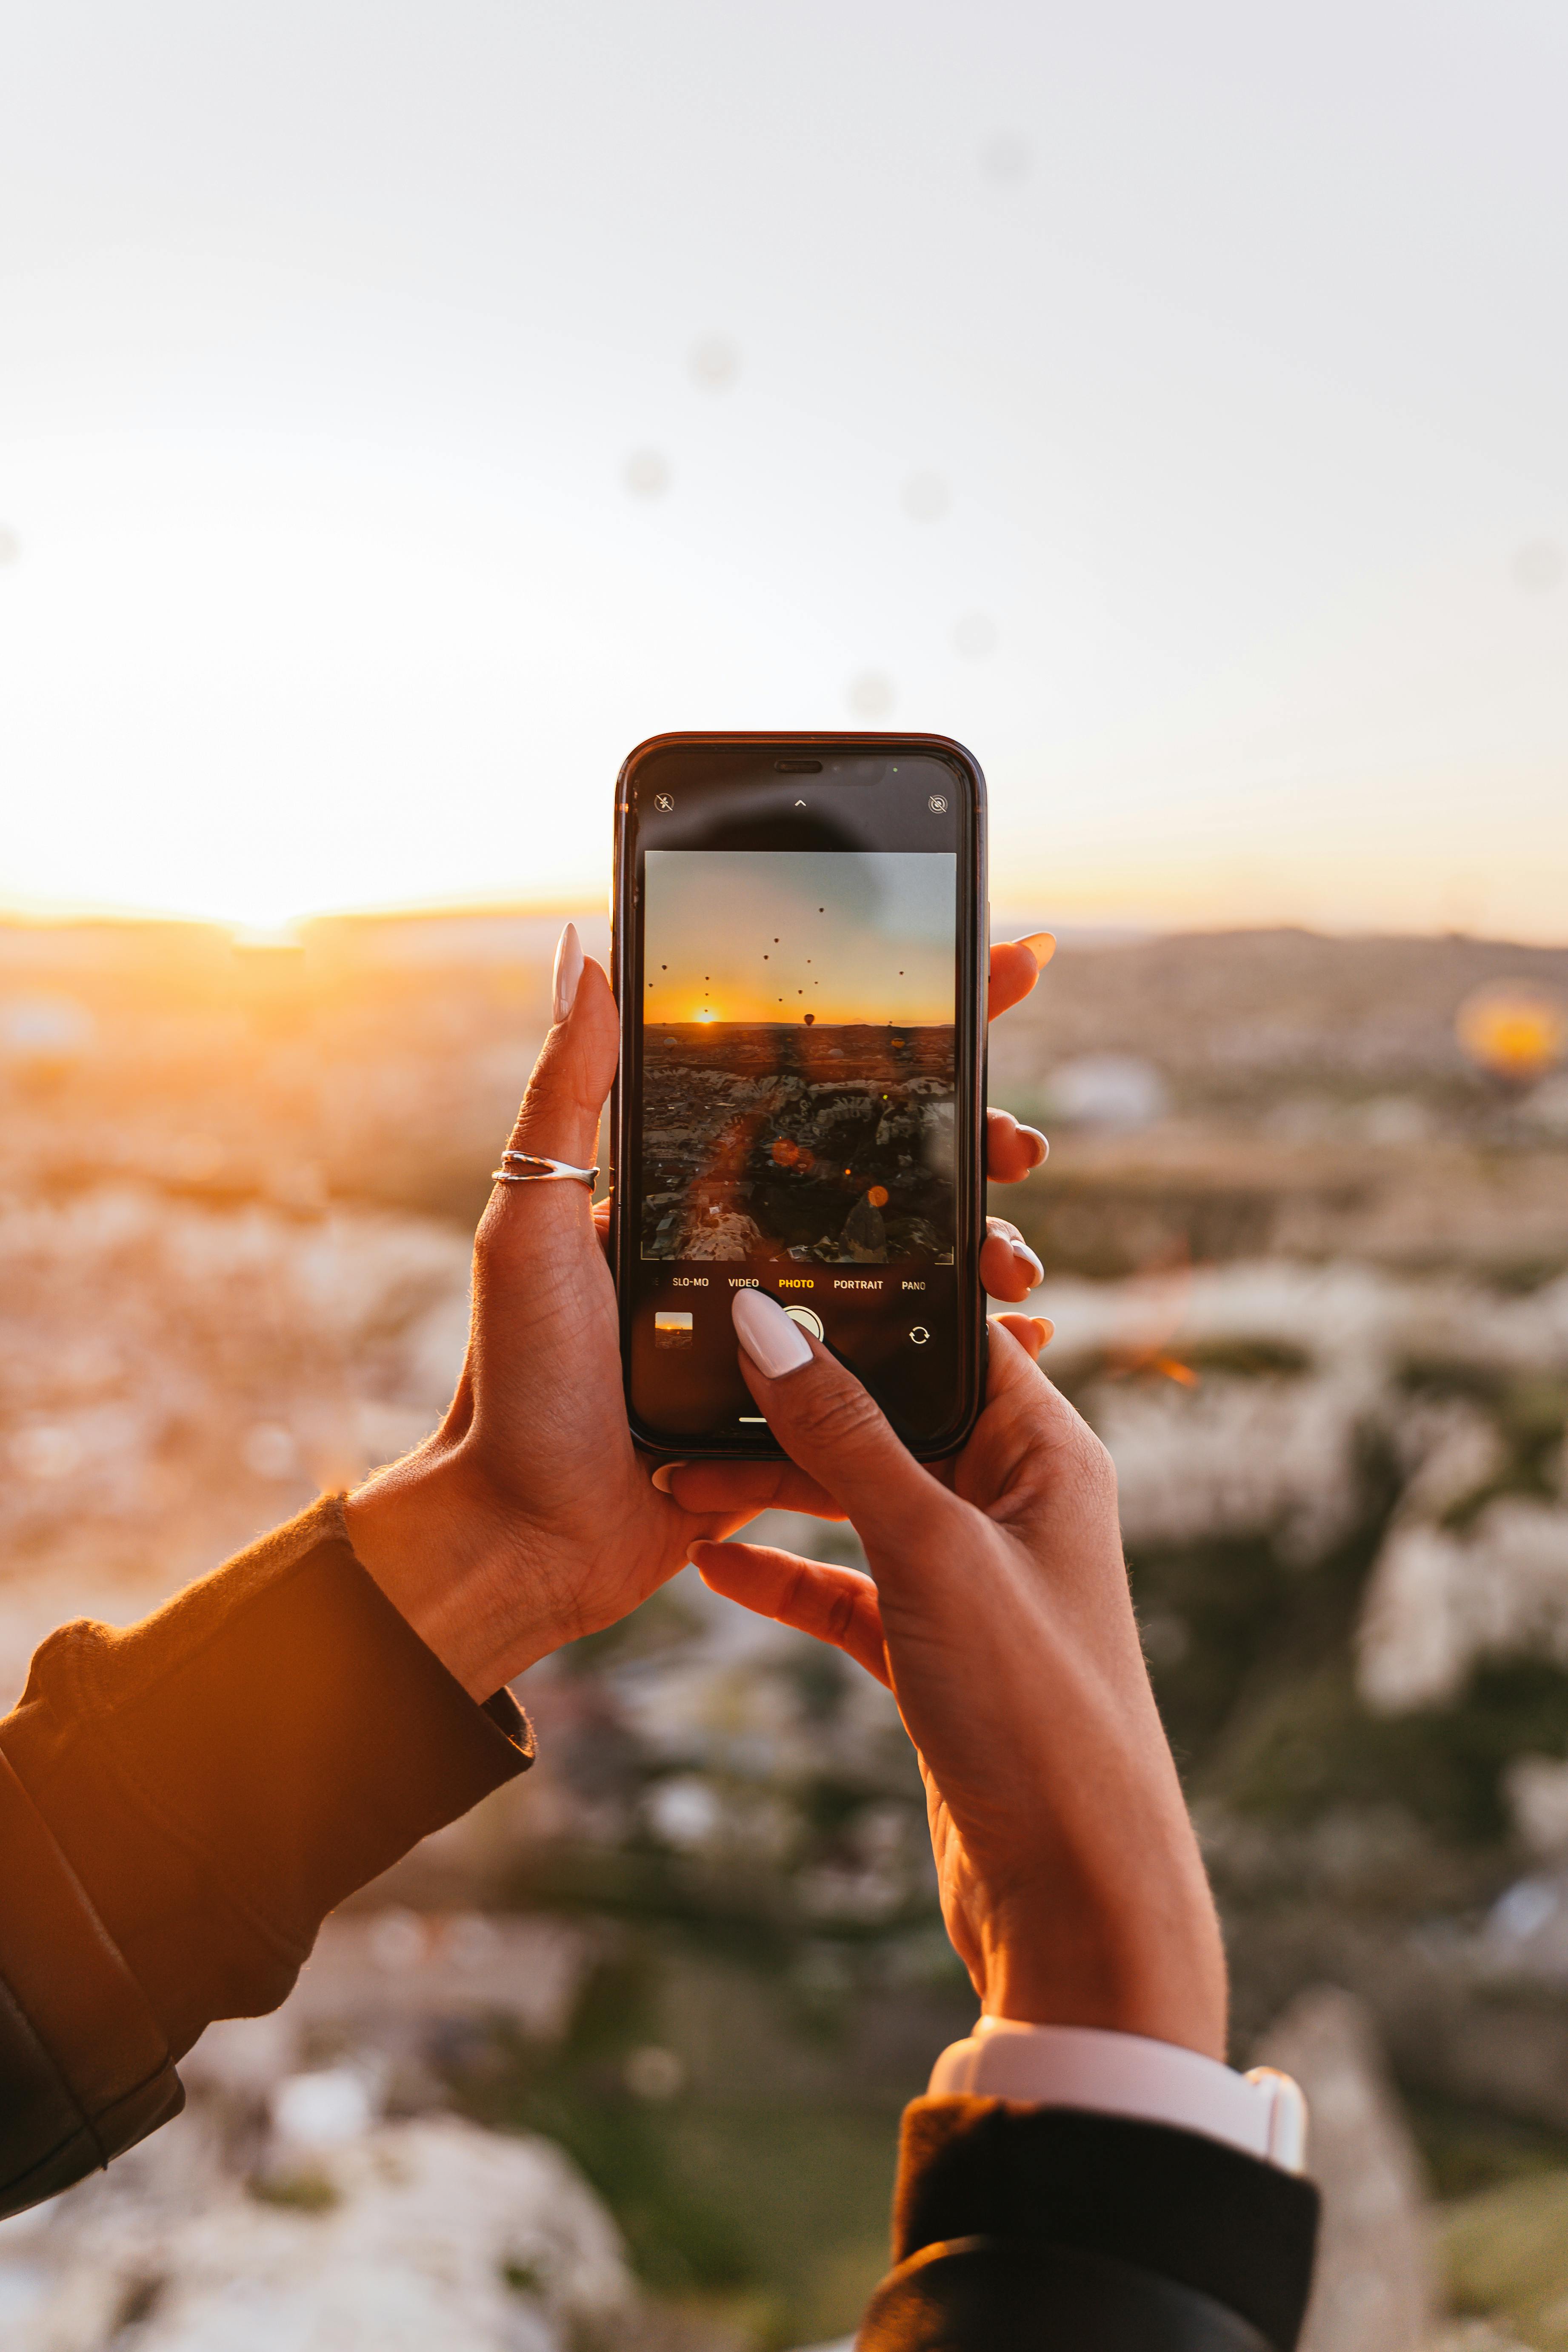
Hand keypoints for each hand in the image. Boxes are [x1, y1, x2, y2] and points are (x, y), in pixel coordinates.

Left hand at [344, 927, 1058, 1700]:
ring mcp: (792, 1326)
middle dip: (975, 1143)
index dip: (909, 1029)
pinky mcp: (815, 1408)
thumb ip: (566, 1089)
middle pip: (892, 1170)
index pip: (815, 1084)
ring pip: (919, 1261)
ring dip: (988, 1244)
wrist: (530, 1532)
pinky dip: (979, 1344)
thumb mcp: (530, 1218)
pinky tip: (1030, 1331)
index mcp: (700, 1188)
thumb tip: (584, 952)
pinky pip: (913, 1364)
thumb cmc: (517, 1378)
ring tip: (1015, 1260)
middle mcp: (755, 1246)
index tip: (998, 969)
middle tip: (1018, 1146)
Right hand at [680, 1295, 1226, 2058]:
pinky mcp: (937, 1648)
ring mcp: (974, 1578)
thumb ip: (844, 1433)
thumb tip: (767, 1321)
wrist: (1075, 1895)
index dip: (866, 1303)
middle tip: (693, 1386)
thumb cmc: (1037, 1709)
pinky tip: (710, 1564)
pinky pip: (846, 1588)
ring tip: (677, 1480)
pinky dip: (784, 1575)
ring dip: (774, 1490)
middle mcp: (1016, 1503)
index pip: (951, 1339)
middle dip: (795, 1405)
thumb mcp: (928, 1549)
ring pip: (859, 1502)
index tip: (768, 1274)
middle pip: (891, 1418)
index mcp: (1047, 1453)